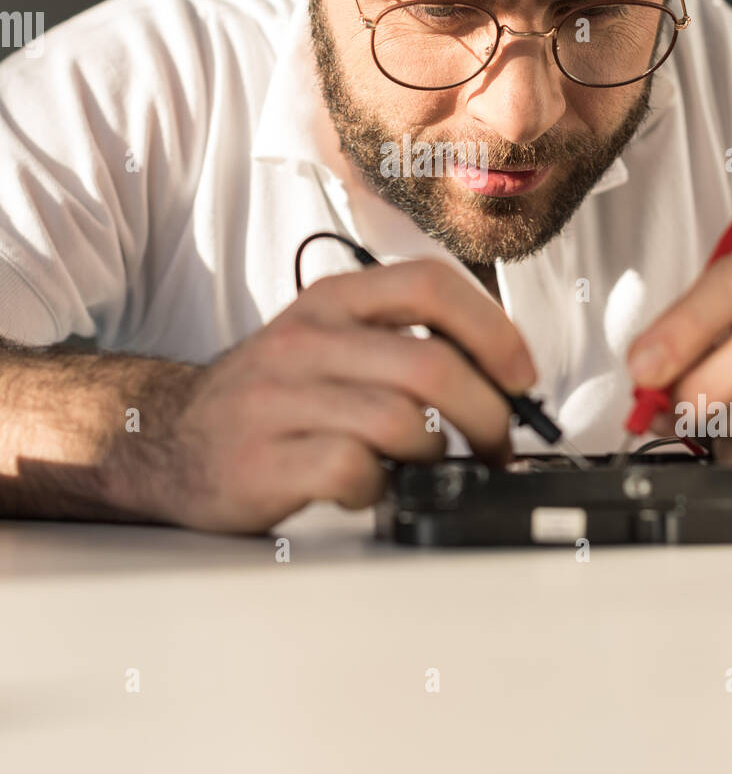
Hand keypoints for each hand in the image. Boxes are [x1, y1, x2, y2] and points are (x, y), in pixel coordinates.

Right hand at [164, 260, 535, 531]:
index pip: (430, 285)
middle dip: (488, 415)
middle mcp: (308, 339)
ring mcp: (281, 398)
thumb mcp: (328, 340)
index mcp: (333, 300)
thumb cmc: (272, 396)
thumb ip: (402, 341)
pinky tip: (369, 488)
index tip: (521, 376)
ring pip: (402, 421)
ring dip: (436, 455)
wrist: (168, 440)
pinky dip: (381, 488)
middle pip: (432, 365)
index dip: (493, 330)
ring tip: (424, 466)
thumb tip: (502, 375)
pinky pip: (355, 470)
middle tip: (497, 444)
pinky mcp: (264, 459)